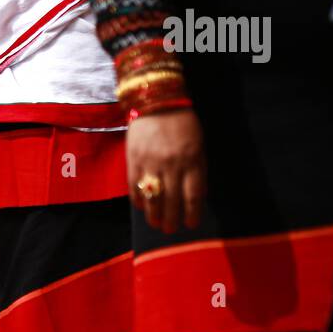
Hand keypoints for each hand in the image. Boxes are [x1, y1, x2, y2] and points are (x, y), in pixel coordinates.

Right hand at [126, 107, 206, 233]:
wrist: (157, 101)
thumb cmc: (182, 123)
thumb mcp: (198, 145)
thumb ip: (196, 170)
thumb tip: (192, 196)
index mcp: (192, 160)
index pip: (193, 196)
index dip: (191, 214)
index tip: (190, 225)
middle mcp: (172, 165)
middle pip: (172, 201)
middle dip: (171, 219)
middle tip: (170, 230)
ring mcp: (151, 163)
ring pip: (153, 197)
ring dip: (154, 215)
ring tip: (155, 224)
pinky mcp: (134, 160)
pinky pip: (135, 186)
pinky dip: (138, 200)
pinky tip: (141, 207)